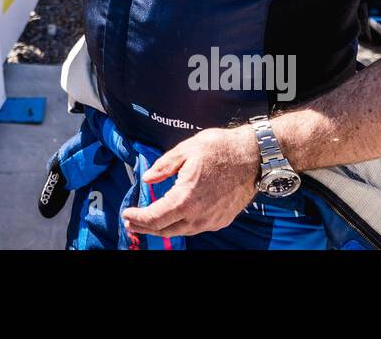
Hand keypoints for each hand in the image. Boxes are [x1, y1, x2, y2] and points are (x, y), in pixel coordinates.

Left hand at [119, 126, 260, 239]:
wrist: (254, 156)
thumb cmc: (220, 149)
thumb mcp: (186, 150)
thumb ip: (163, 166)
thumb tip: (147, 179)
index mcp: (186, 198)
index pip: (155, 217)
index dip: (138, 219)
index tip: (126, 214)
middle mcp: (199, 215)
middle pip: (166, 229)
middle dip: (145, 228)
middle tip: (130, 224)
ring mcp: (212, 220)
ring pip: (181, 231)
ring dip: (162, 229)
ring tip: (148, 224)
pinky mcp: (221, 220)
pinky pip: (195, 228)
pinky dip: (180, 226)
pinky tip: (174, 219)